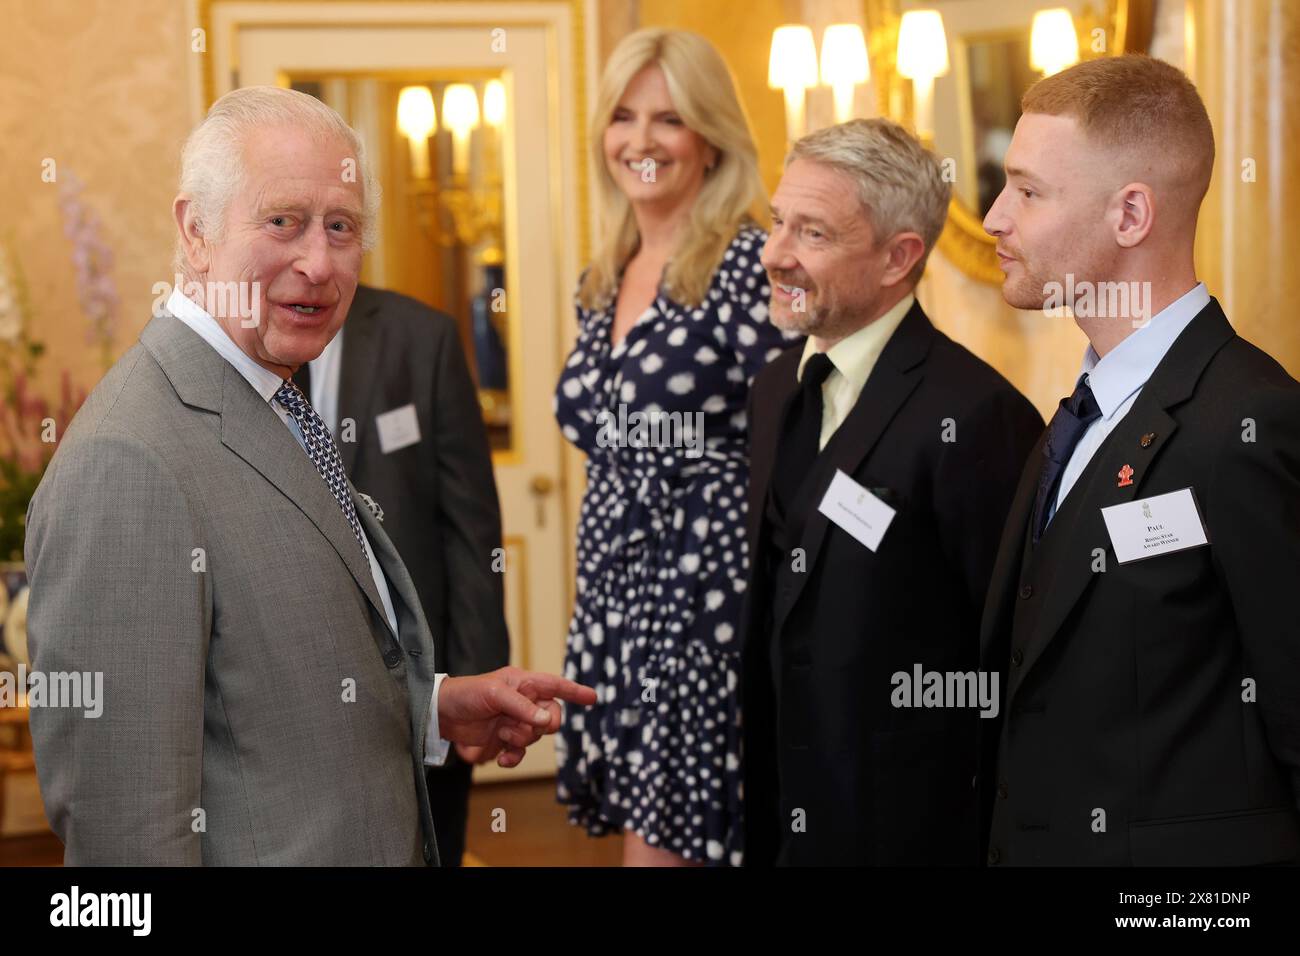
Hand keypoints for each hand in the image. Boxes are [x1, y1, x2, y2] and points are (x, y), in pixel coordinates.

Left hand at [438, 667, 595, 768]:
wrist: (440, 715)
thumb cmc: (466, 694)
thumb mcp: (494, 694)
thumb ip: (522, 706)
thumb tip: (546, 720)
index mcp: (523, 683)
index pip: (555, 685)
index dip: (575, 691)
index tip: (593, 698)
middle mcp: (523, 702)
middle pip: (551, 716)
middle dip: (543, 725)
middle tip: (528, 726)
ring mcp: (514, 722)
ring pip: (535, 736)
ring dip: (521, 740)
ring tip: (501, 735)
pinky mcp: (504, 741)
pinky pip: (520, 753)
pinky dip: (514, 758)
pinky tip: (503, 759)